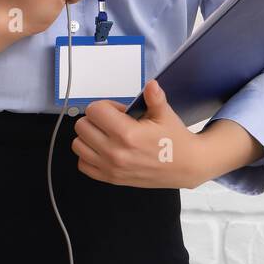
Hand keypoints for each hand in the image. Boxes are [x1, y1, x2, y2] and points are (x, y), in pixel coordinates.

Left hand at [71, 79, 205, 189]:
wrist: (185, 166)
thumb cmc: (174, 142)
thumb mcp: (165, 115)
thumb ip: (154, 97)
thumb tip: (150, 85)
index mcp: (127, 134)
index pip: (94, 110)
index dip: (105, 106)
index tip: (117, 110)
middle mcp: (115, 152)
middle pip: (82, 126)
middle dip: (95, 119)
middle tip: (112, 121)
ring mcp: (111, 168)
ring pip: (78, 145)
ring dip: (89, 137)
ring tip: (107, 135)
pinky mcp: (111, 178)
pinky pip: (83, 165)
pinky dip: (89, 155)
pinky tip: (104, 149)